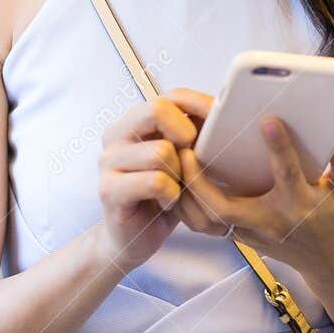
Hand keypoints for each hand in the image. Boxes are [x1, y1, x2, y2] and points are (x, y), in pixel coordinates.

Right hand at [93, 89, 210, 272]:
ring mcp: (108, 161)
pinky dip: (172, 194)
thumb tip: (225, 109)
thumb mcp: (185, 157)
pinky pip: (155, 182)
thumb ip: (196, 131)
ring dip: (180, 173)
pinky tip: (169, 202)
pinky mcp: (109, 189)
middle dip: (186, 134)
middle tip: (192, 158)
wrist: (136, 236)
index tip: (219, 125)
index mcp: (135, 120)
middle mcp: (117, 134)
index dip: (200, 107)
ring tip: (178, 187)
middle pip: (157, 110)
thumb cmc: (166, 193)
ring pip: (161, 151)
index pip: (170, 96)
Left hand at [179, 117, 333, 270]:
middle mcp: (271, 222)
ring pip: (205, 220)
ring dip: (185, 194)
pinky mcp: (238, 236)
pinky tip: (178, 178)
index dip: (279, 148)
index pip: (287, 175)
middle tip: (186, 150)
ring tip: (175, 160)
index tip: (268, 120)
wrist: (328, 260)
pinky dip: (187, 203)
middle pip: (224, 209)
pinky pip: (205, 223)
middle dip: (200, 182)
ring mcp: (250, 233)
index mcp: (300, 205)